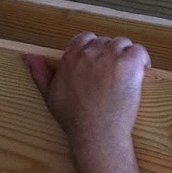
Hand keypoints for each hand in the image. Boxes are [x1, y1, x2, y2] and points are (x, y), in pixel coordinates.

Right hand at [25, 33, 149, 159]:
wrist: (97, 134)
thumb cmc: (74, 119)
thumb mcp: (50, 95)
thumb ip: (40, 73)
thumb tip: (29, 56)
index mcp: (71, 56)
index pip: (85, 38)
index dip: (94, 50)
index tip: (98, 64)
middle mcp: (90, 52)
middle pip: (105, 41)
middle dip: (110, 55)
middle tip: (113, 75)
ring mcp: (111, 56)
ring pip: (123, 44)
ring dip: (126, 56)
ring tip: (126, 75)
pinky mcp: (129, 64)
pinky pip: (139, 51)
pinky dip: (142, 60)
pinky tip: (140, 73)